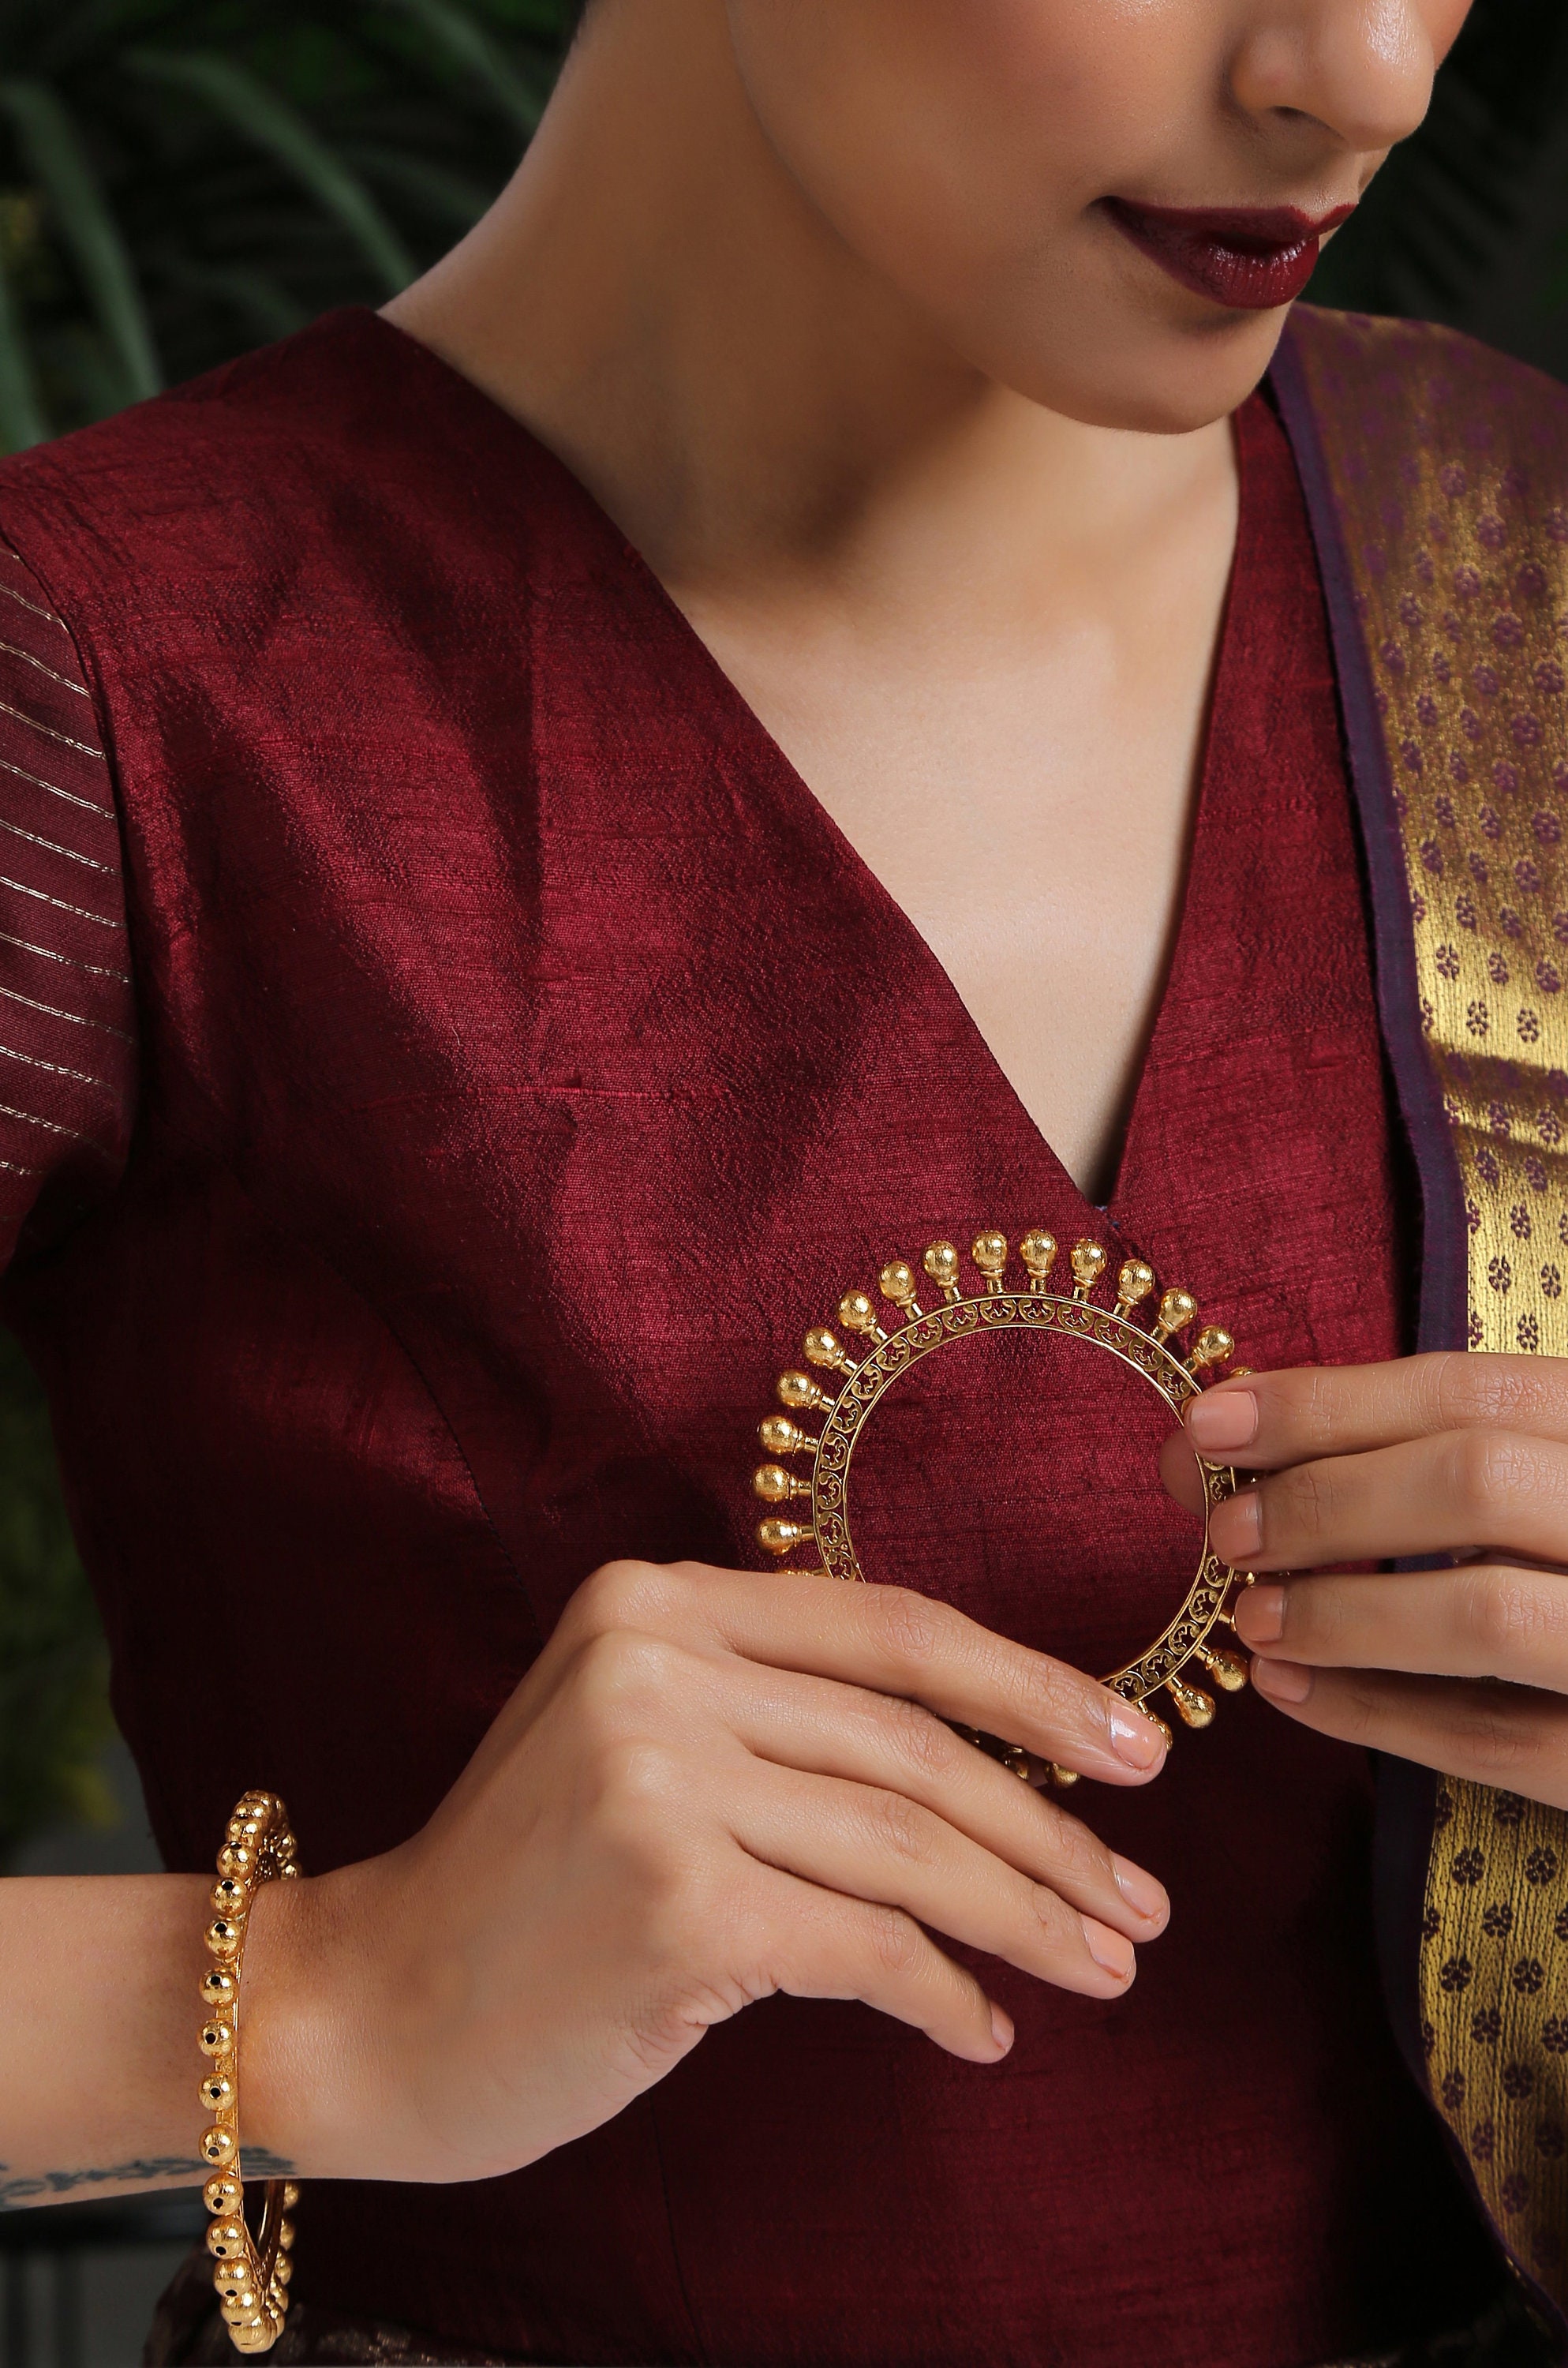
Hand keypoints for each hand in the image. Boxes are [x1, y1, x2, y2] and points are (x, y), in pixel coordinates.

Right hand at [244, 1559, 1168, 2184]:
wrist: (371, 2004)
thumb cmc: (530, 1882)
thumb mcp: (637, 1739)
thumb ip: (777, 1712)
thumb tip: (1005, 1765)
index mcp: (654, 1600)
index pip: (893, 1630)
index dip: (1032, 1689)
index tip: (1136, 1750)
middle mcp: (655, 1667)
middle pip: (918, 1746)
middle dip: (1055, 1832)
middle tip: (1142, 1903)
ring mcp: (659, 1781)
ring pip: (912, 1848)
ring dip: (1030, 1918)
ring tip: (1104, 1968)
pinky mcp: (675, 1904)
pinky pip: (866, 1947)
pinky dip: (944, 1994)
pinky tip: (981, 2031)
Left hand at [1159, 1353, 1567, 1808]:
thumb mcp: (1541, 1483)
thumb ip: (1413, 1456)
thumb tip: (1214, 1444)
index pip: (1473, 1391)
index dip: (1328, 1402)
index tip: (1208, 1422)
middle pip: (1477, 1481)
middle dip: (1327, 1501)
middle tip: (1225, 1533)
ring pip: (1485, 1613)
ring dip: (1342, 1613)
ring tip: (1251, 1620)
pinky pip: (1491, 1739)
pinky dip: (1373, 1715)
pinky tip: (1290, 1692)